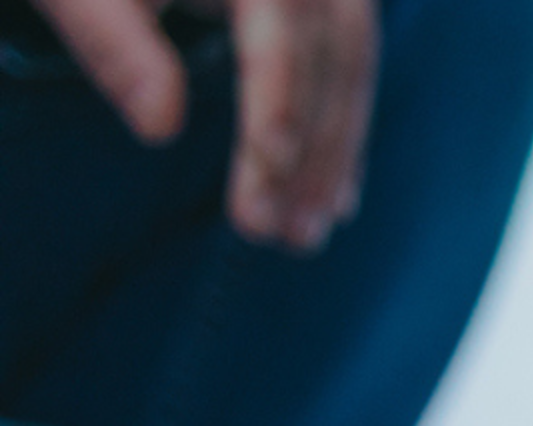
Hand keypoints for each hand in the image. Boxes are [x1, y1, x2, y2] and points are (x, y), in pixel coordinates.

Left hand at [37, 0, 375, 251]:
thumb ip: (118, 47)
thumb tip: (159, 129)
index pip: (279, 38)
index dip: (278, 104)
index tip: (268, 168)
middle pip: (327, 65)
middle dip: (309, 154)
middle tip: (277, 234)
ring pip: (351, 76)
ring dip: (333, 160)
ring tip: (304, 233)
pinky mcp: (333, 9)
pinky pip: (353, 72)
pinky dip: (342, 136)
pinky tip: (333, 197)